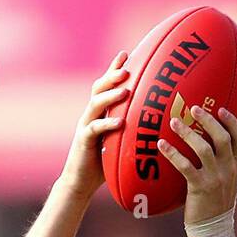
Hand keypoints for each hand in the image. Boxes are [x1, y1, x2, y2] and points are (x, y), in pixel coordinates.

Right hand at [59, 51, 128, 198]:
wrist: (80, 183)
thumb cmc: (102, 166)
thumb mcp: (118, 144)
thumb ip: (131, 133)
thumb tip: (156, 129)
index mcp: (98, 113)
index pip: (105, 85)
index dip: (113, 68)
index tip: (126, 53)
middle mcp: (90, 115)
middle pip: (99, 88)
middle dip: (112, 75)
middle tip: (127, 67)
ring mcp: (85, 126)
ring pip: (96, 104)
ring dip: (111, 95)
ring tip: (126, 90)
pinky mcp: (83, 141)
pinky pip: (95, 128)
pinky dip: (107, 123)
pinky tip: (120, 122)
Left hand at [157, 105, 236, 229]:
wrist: (214, 233)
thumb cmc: (214, 205)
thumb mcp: (225, 183)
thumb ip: (220, 164)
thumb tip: (204, 143)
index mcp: (236, 167)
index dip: (232, 120)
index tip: (221, 108)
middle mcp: (228, 170)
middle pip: (222, 137)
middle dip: (208, 119)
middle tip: (193, 108)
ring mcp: (215, 179)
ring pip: (204, 148)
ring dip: (188, 132)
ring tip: (174, 122)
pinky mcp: (200, 189)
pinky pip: (185, 166)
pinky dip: (172, 153)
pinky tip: (161, 145)